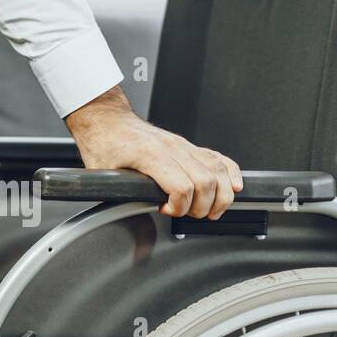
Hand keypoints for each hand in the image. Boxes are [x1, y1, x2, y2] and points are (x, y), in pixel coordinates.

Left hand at [64, 85, 243, 218]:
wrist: (106, 118)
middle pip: (206, 182)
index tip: (165, 210)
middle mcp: (171, 147)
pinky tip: (233, 186)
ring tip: (210, 210)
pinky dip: (230, 173)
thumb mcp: (102, 173)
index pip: (182, 187)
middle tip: (188, 214)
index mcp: (150, 154)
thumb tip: (133, 218)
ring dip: (221, 195)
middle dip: (202, 207)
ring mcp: (182, 144)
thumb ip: (120, 195)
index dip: (179, 207)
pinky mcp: (187, 145)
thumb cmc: (102, 141)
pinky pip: (217, 158)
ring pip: (218, 170)